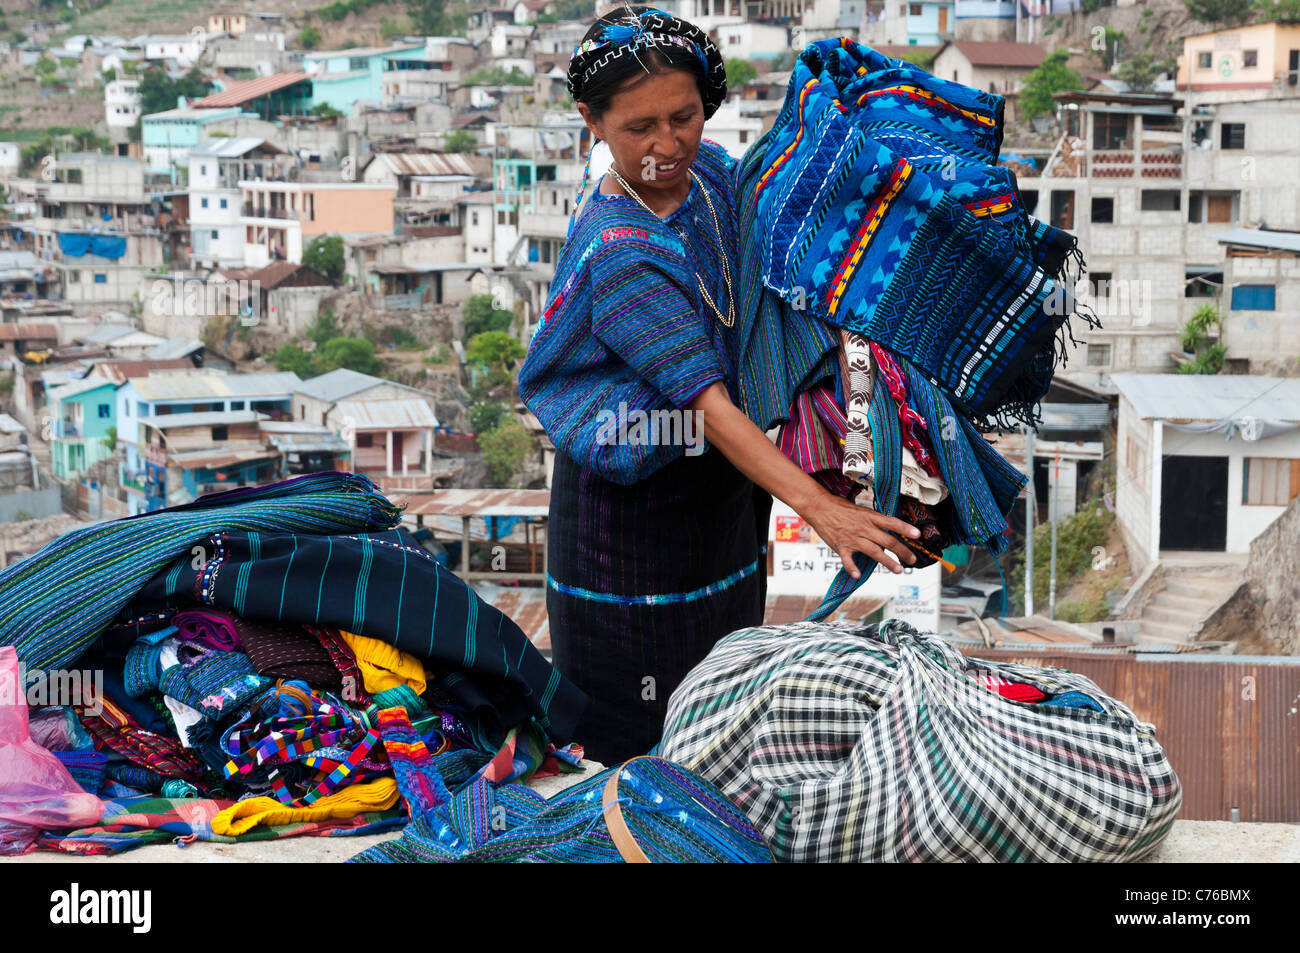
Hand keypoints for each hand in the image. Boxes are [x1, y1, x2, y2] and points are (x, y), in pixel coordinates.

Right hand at [803, 492, 920, 578]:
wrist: (820, 507)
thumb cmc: (841, 507)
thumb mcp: (862, 510)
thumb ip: (874, 521)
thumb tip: (890, 530)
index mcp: (870, 517)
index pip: (891, 523)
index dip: (905, 529)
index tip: (918, 535)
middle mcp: (864, 528)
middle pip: (887, 541)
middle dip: (902, 551)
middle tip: (912, 560)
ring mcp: (853, 538)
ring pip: (874, 552)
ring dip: (887, 562)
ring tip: (899, 570)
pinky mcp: (841, 547)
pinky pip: (848, 560)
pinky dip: (852, 568)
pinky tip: (858, 575)